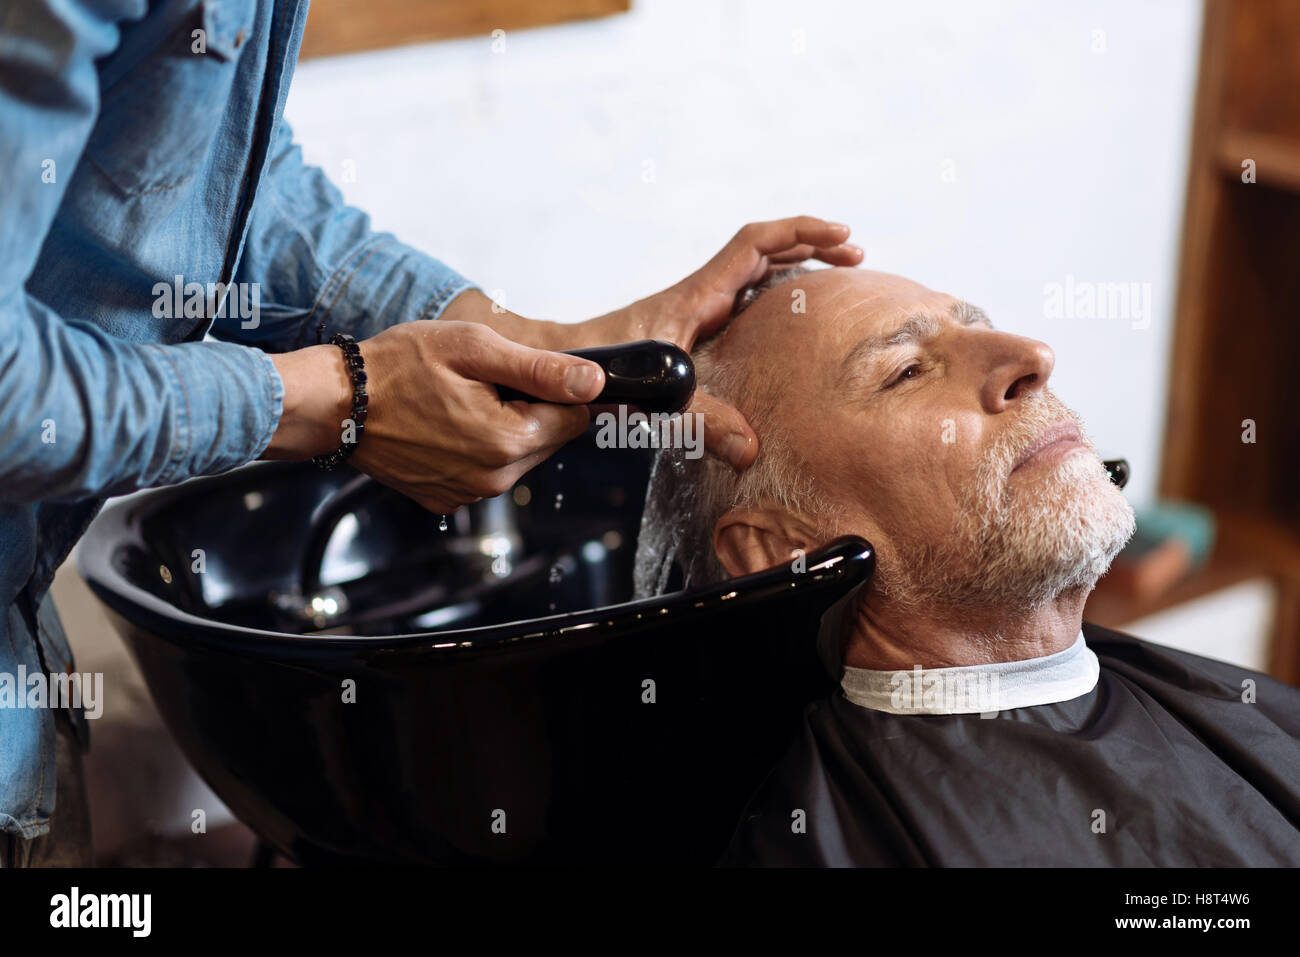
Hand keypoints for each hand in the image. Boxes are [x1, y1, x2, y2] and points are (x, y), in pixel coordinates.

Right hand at [264, 320, 603, 513]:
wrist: (336, 404)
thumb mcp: (474, 349)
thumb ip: (542, 369)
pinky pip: (484, 473)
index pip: (574, 416)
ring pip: (518, 457)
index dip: (552, 388)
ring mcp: (469, 495)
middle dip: (527, 410)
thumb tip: (594, 382)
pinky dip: (474, 450)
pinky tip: (443, 427)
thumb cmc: (397, 368)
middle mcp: (494, 479)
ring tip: (457, 402)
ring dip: (501, 430)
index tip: (517, 373)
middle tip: (479, 384)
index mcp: (509, 441)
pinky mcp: (446, 500)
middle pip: (548, 439)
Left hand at [578, 216, 862, 467]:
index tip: (840, 236)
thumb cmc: (598, 373)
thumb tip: (749, 448)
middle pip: (764, 250)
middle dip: (812, 245)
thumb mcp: (655, 395)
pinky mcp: (689, 332)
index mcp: (696, 296)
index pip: (755, 243)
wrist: (560, 372)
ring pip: (754, 272)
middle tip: (855, 257)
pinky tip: (789, 323)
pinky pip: (742, 300)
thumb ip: (701, 420)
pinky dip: (773, 297)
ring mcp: (694, 311)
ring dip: (795, 266)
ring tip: (836, 278)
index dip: (800, 232)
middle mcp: (699, 296)